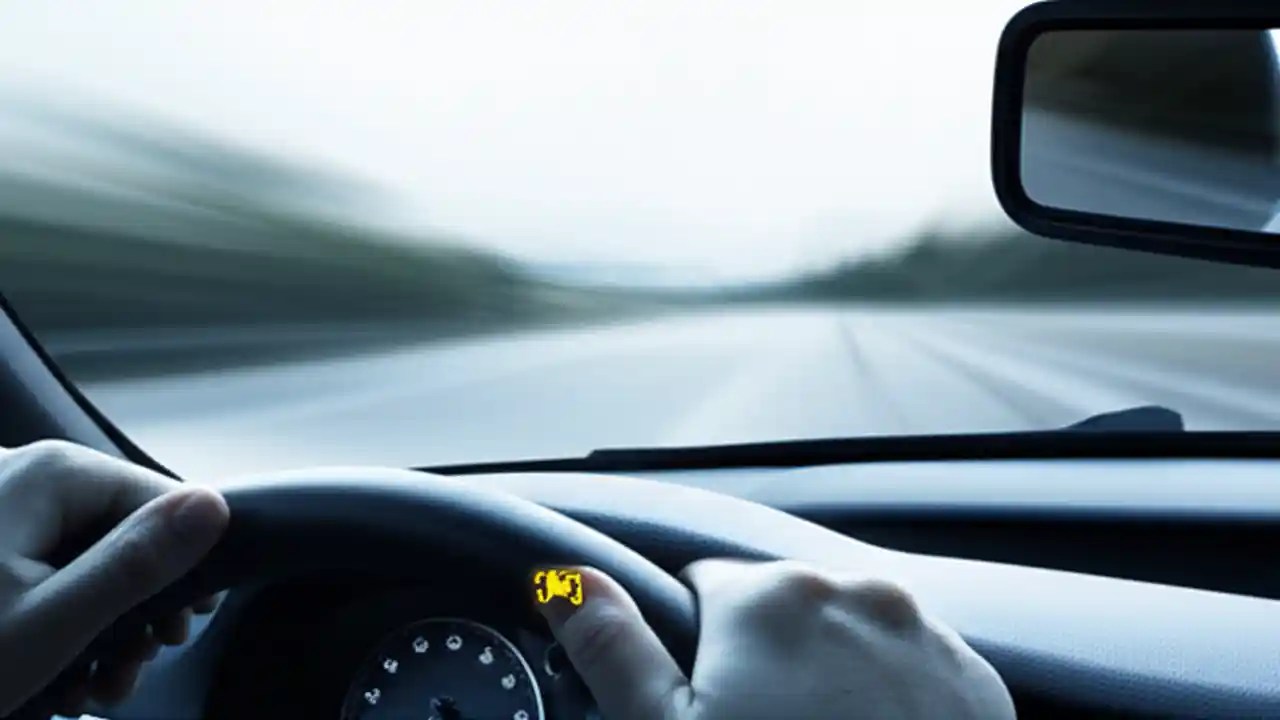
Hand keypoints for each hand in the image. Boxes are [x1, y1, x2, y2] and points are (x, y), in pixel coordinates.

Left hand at [0, 440, 228, 716]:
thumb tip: (216, 507)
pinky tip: (55, 668)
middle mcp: (18, 475)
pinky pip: (41, 566)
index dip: (187, 565)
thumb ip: (137, 562)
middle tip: (132, 668)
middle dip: (137, 605)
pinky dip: (58, 615)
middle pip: (121, 530)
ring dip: (101, 621)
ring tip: (93, 682)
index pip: (160, 500)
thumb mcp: (48, 625)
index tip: (184, 628)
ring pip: (83, 554)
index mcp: (45, 475)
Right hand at [537, 560, 1014, 719]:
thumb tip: (567, 579)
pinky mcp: (975, 685)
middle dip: (761, 662)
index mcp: (768, 596)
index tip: (698, 706)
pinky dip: (889, 702)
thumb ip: (615, 649)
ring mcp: (926, 636)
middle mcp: (854, 593)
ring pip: (849, 641)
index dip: (690, 649)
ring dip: (829, 678)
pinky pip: (912, 673)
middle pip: (780, 612)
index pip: (702, 586)